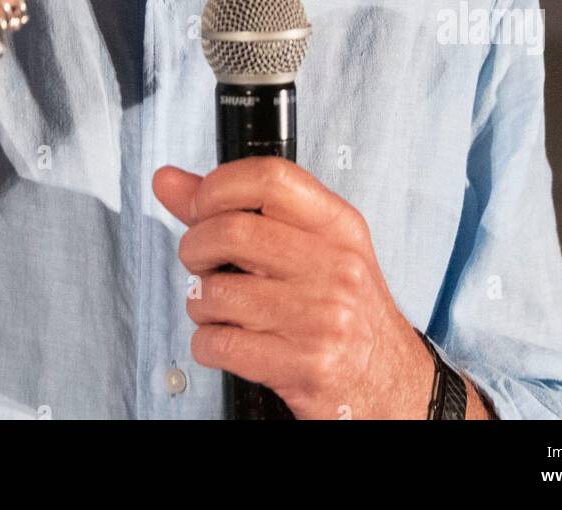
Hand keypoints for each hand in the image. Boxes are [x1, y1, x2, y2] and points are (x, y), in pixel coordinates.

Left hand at [153, 157, 435, 419]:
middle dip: (196, 247)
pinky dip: (207, 343)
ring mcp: (322, 317)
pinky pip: (221, 344)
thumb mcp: (311, 249)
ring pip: (218, 292)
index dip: (218, 185)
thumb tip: (170, 182)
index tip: (200, 204)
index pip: (270, 178)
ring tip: (217, 307)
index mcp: (338, 227)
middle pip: (233, 231)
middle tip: (200, 260)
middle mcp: (335, 267)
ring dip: (199, 302)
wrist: (392, 384)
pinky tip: (227, 340)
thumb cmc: (346, 311)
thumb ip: (237, 209)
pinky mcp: (305, 365)